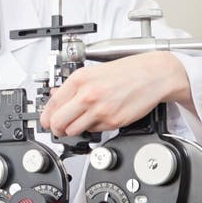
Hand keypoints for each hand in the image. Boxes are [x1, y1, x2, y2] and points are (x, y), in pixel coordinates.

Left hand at [39, 52, 191, 136]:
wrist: (155, 74)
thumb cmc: (128, 71)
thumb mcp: (94, 71)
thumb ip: (73, 86)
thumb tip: (56, 96)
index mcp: (80, 79)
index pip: (51, 104)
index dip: (46, 116)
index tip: (46, 120)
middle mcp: (87, 95)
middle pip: (57, 122)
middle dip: (56, 128)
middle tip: (58, 127)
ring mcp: (100, 110)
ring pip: (73, 130)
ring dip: (73, 130)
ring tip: (80, 123)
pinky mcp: (112, 121)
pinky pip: (93, 131)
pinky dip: (93, 128)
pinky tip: (99, 118)